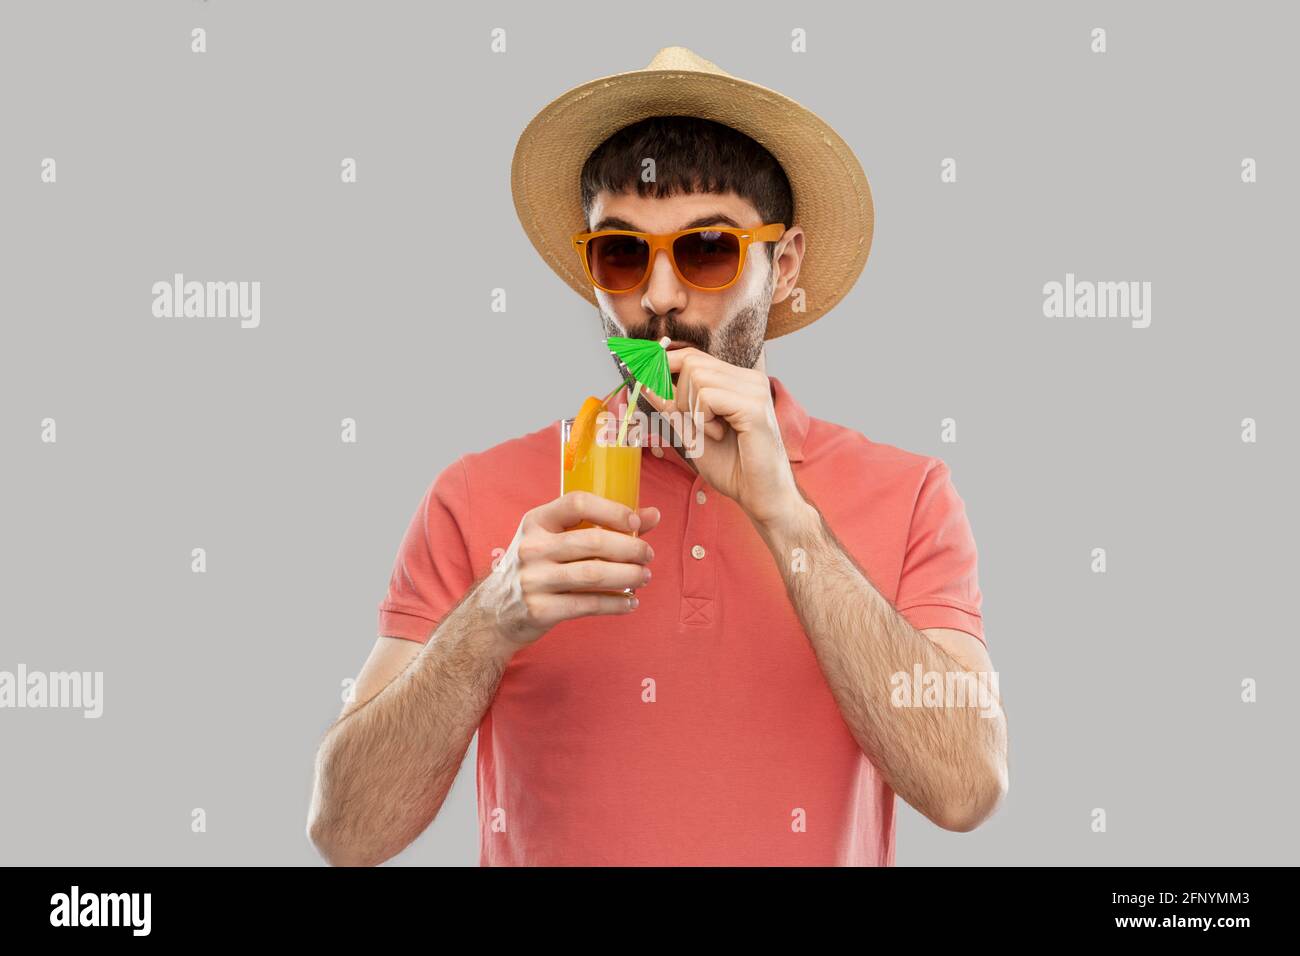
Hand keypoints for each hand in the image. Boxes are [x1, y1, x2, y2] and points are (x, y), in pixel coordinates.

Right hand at [477, 491, 659, 649]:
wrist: (495, 611)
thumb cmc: (537, 567)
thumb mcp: (556, 538)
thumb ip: (602, 525)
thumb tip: (654, 515)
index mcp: (536, 521)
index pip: (577, 503)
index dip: (612, 510)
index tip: (637, 523)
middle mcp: (532, 547)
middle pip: (593, 542)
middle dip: (630, 549)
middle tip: (648, 556)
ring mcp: (534, 580)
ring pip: (594, 575)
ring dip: (628, 576)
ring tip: (644, 577)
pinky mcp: (540, 610)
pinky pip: (588, 605)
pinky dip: (616, 603)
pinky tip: (630, 602)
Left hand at [641, 347, 802, 529]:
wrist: (760, 496)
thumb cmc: (732, 467)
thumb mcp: (691, 430)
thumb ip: (672, 405)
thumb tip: (645, 380)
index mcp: (738, 381)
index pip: (693, 355)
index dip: (664, 364)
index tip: (642, 375)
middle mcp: (750, 379)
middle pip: (692, 362)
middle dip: (679, 396)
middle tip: (696, 424)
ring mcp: (755, 390)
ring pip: (697, 377)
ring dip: (693, 410)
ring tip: (712, 431)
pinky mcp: (754, 407)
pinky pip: (708, 397)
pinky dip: (704, 419)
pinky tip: (720, 434)